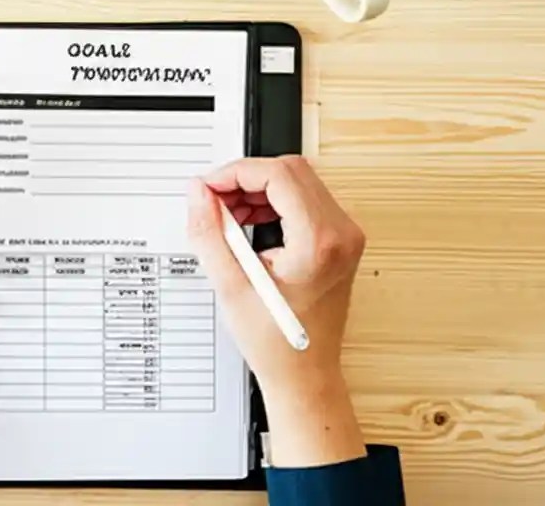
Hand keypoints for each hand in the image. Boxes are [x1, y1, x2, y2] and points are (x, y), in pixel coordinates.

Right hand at [187, 156, 366, 466]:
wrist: (305, 375)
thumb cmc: (276, 343)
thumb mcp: (231, 286)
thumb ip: (209, 233)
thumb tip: (199, 193)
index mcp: (319, 242)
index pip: (278, 176)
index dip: (235, 173)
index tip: (207, 188)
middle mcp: (341, 233)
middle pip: (291, 171)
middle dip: (245, 178)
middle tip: (214, 200)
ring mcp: (345, 236)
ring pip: (298, 181)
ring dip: (258, 189)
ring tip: (228, 217)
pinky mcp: (339, 240)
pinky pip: (305, 200)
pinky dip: (273, 202)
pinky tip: (248, 224)